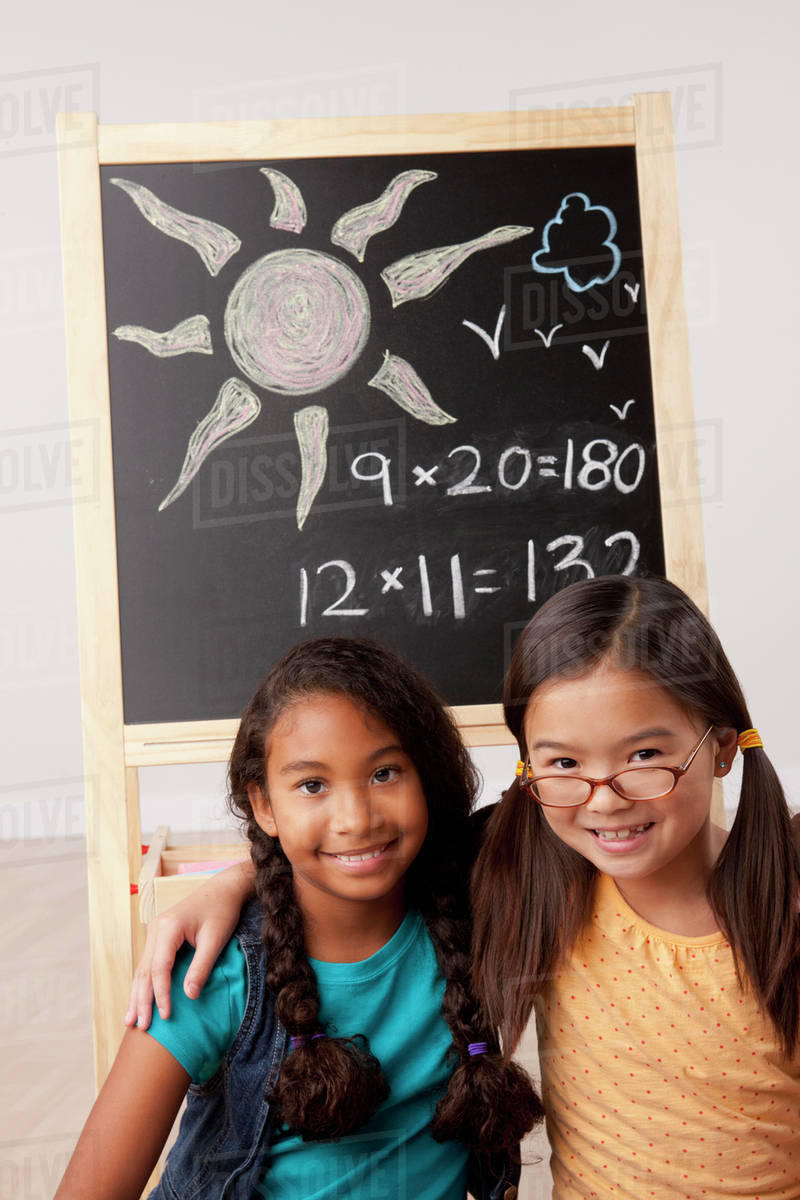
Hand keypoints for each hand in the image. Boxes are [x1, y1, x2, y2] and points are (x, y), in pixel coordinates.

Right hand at [125, 861, 256, 1029]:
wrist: (224, 888)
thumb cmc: (222, 911)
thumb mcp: (215, 939)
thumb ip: (201, 967)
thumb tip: (189, 996)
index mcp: (168, 927)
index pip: (159, 968)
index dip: (161, 994)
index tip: (165, 1016)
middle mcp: (156, 929)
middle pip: (145, 970)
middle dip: (141, 1000)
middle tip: (139, 1026)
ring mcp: (156, 932)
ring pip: (143, 968)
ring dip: (137, 994)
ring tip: (130, 1020)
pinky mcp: (160, 937)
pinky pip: (149, 963)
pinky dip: (144, 984)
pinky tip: (139, 1000)